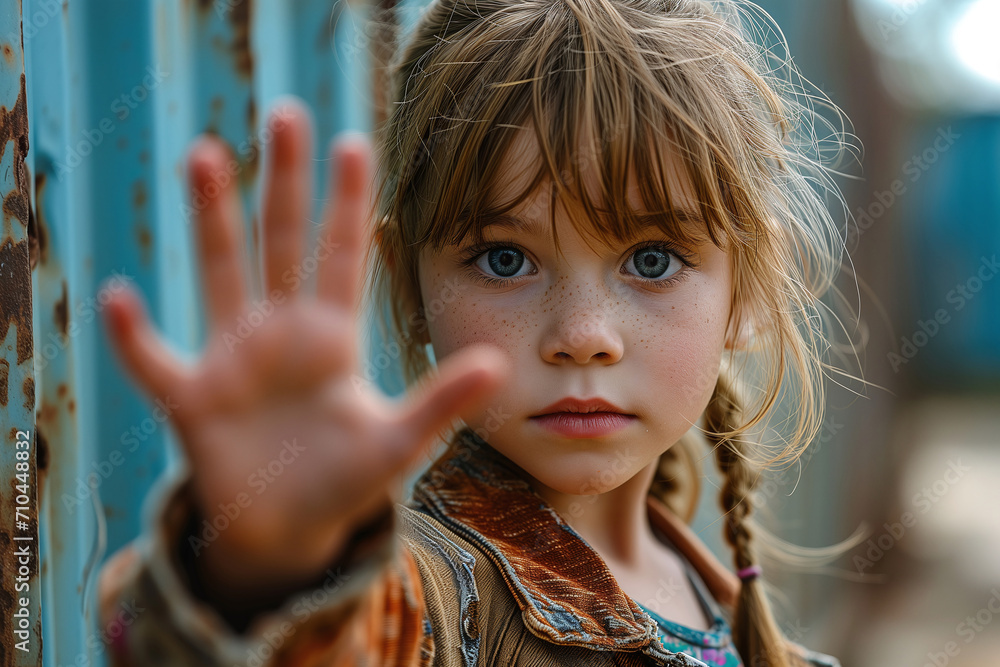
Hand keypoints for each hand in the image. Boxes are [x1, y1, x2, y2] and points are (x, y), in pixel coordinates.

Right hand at [101, 98, 506, 599]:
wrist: (289, 529)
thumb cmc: (346, 480)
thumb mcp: (400, 441)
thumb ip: (442, 401)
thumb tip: (497, 363)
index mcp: (331, 337)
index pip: (341, 255)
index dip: (348, 201)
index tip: (355, 141)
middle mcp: (280, 333)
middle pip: (281, 241)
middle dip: (285, 181)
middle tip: (286, 113)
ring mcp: (232, 359)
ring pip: (220, 274)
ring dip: (213, 218)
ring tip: (207, 153)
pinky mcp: (192, 400)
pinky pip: (155, 362)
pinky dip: (135, 337)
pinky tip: (118, 298)